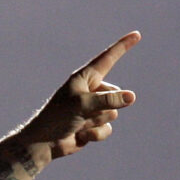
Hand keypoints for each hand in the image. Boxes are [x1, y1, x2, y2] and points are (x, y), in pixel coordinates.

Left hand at [0, 31, 139, 179]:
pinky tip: (80, 135)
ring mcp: (93, 108)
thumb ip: (109, 100)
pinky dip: (95, 134)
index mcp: (84, 78)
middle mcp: (91, 90)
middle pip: (116, 94)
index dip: (123, 46)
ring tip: (78, 124)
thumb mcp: (83, 104)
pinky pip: (107, 128)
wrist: (43, 144)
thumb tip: (131, 97)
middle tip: (81, 113)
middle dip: (103, 107)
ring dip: (96, 122)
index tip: (136, 34)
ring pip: (113, 113)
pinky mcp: (94, 124)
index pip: (108, 58)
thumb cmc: (57, 118)